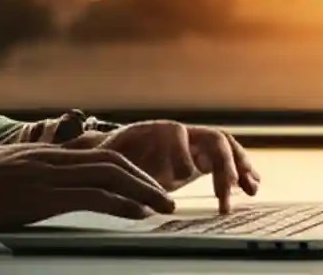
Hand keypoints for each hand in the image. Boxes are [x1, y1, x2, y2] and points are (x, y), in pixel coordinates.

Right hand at [0, 142, 176, 234]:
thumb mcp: (7, 170)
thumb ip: (31, 174)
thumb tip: (44, 186)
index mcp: (47, 154)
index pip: (99, 154)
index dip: (129, 168)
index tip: (147, 185)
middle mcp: (53, 159)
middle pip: (112, 161)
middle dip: (144, 180)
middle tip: (165, 199)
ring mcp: (48, 175)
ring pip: (108, 175)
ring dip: (141, 191)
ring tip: (161, 207)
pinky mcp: (42, 195)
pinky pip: (90, 196)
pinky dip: (120, 204)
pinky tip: (136, 214)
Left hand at [70, 121, 260, 213]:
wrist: (126, 152)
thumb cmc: (115, 154)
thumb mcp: (104, 154)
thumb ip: (93, 150)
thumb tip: (69, 145)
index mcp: (158, 130)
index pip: (176, 134)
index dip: (180, 154)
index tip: (180, 176)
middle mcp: (183, 132)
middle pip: (212, 139)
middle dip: (222, 165)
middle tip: (227, 192)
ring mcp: (198, 144)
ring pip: (227, 148)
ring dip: (240, 167)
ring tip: (249, 190)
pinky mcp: (206, 158)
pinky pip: (231, 160)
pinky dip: (244, 171)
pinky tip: (252, 188)